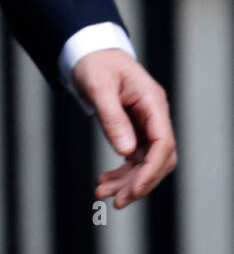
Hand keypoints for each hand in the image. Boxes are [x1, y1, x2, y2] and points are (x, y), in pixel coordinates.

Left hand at [72, 49, 176, 207]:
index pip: (163, 143)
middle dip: (140, 182)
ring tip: (102, 192)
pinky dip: (121, 172)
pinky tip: (105, 181)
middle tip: (116, 200)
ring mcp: (146, 124)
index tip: (133, 190)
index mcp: (152, 102)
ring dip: (127, 181)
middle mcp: (154, 115)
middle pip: (159, 159)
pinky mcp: (135, 130)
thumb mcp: (99, 87)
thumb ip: (112, 118)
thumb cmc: (96, 64)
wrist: (90, 53)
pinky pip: (134, 158)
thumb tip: (127, 151)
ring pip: (146, 162)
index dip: (151, 170)